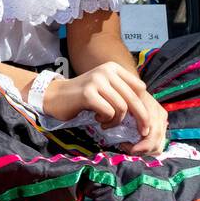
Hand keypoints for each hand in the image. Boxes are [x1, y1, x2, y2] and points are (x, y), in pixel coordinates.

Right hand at [43, 61, 166, 153]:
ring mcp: (96, 81)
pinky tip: (97, 119)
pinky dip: (106, 121)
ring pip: (122, 107)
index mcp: (113, 68)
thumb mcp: (104, 89)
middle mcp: (106, 71)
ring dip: (116, 121)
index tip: (142, 120)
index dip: (143, 105)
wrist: (54, 97)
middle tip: (142, 132)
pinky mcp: (88, 94)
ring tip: (106, 123)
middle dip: (141, 118)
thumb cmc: (81, 97)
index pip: (139, 87)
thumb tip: (145, 110)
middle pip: (134, 98)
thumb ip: (122, 93)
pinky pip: (108, 112)